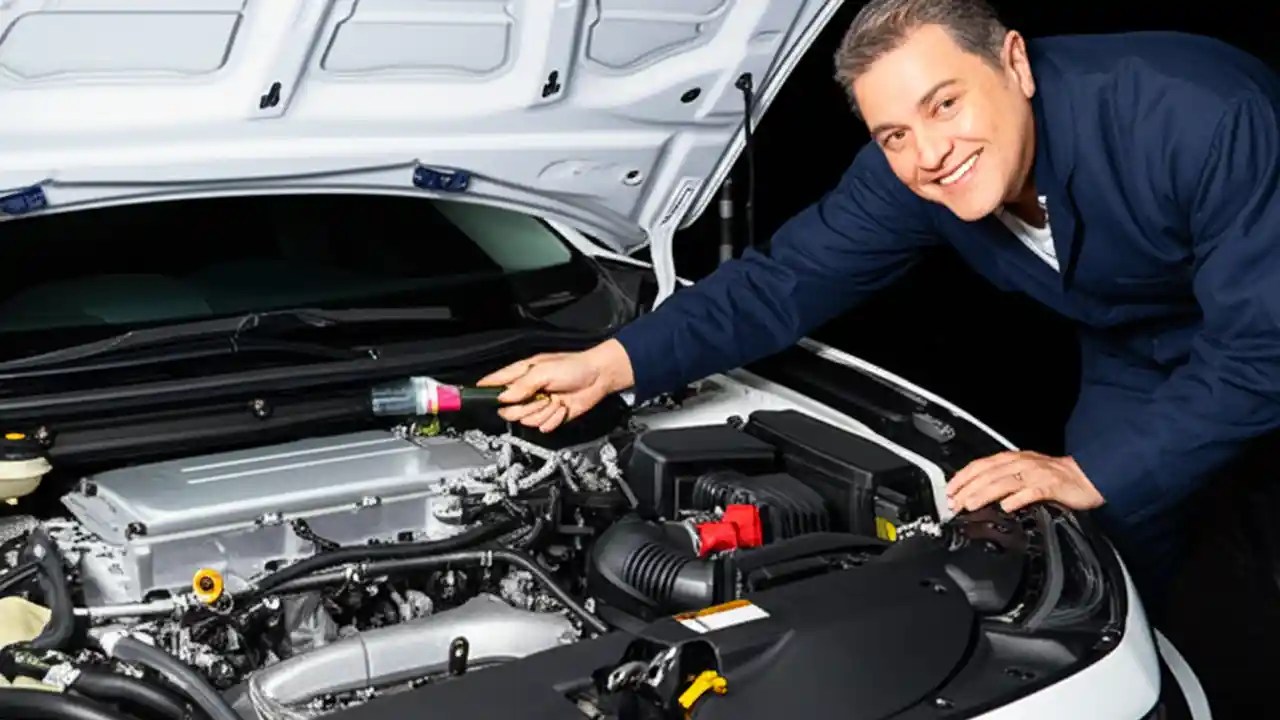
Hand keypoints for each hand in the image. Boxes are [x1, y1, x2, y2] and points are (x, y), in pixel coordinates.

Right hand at [475, 339, 633, 432]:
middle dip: (524, 408)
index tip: (474, 395)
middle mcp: (526, 390)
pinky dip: (554, 419)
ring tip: (555, 400)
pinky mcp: (550, 416)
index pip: (495, 382)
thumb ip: (522, 385)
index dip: (484, 389)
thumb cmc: (574, 367)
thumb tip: (503, 397)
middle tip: (539, 398)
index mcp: (521, 374)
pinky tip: (562, 407)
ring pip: (526, 420)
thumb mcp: (544, 371)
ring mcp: (538, 404)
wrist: (599, 378)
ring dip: (543, 412)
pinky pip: (543, 427)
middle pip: (508, 410)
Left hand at [945, 450, 1104, 513]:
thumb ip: (1001, 479)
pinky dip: (1018, 498)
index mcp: (1012, 459)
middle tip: (954, 502)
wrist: (1086, 476)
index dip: (963, 477)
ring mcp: (1036, 475)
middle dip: (968, 488)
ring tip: (971, 504)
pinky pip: (1032, 492)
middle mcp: (1022, 464)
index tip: (949, 491)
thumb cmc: (1053, 476)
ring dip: (985, 493)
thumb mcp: (1023, 472)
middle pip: (989, 474)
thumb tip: (975, 493)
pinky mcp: (1051, 486)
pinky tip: (1007, 507)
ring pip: (1005, 482)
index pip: (981, 465)